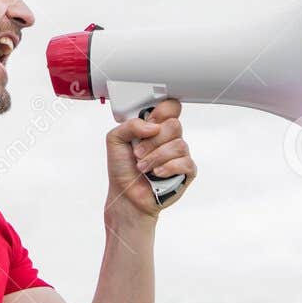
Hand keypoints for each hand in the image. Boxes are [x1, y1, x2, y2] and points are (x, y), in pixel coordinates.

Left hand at [104, 99, 196, 218]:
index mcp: (155, 127)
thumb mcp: (115, 139)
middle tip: (138, 153)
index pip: (171, 107)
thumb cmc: (122, 169)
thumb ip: (130, 125)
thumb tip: (152, 127)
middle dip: (153, 142)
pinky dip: (168, 168)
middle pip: (174, 125)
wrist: (126, 195)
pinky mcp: (186, 171)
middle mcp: (168, 138)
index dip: (163, 112)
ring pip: (179, 145)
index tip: (150, 123)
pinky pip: (186, 162)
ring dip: (156, 157)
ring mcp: (179, 154)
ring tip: (143, 167)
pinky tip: (157, 174)